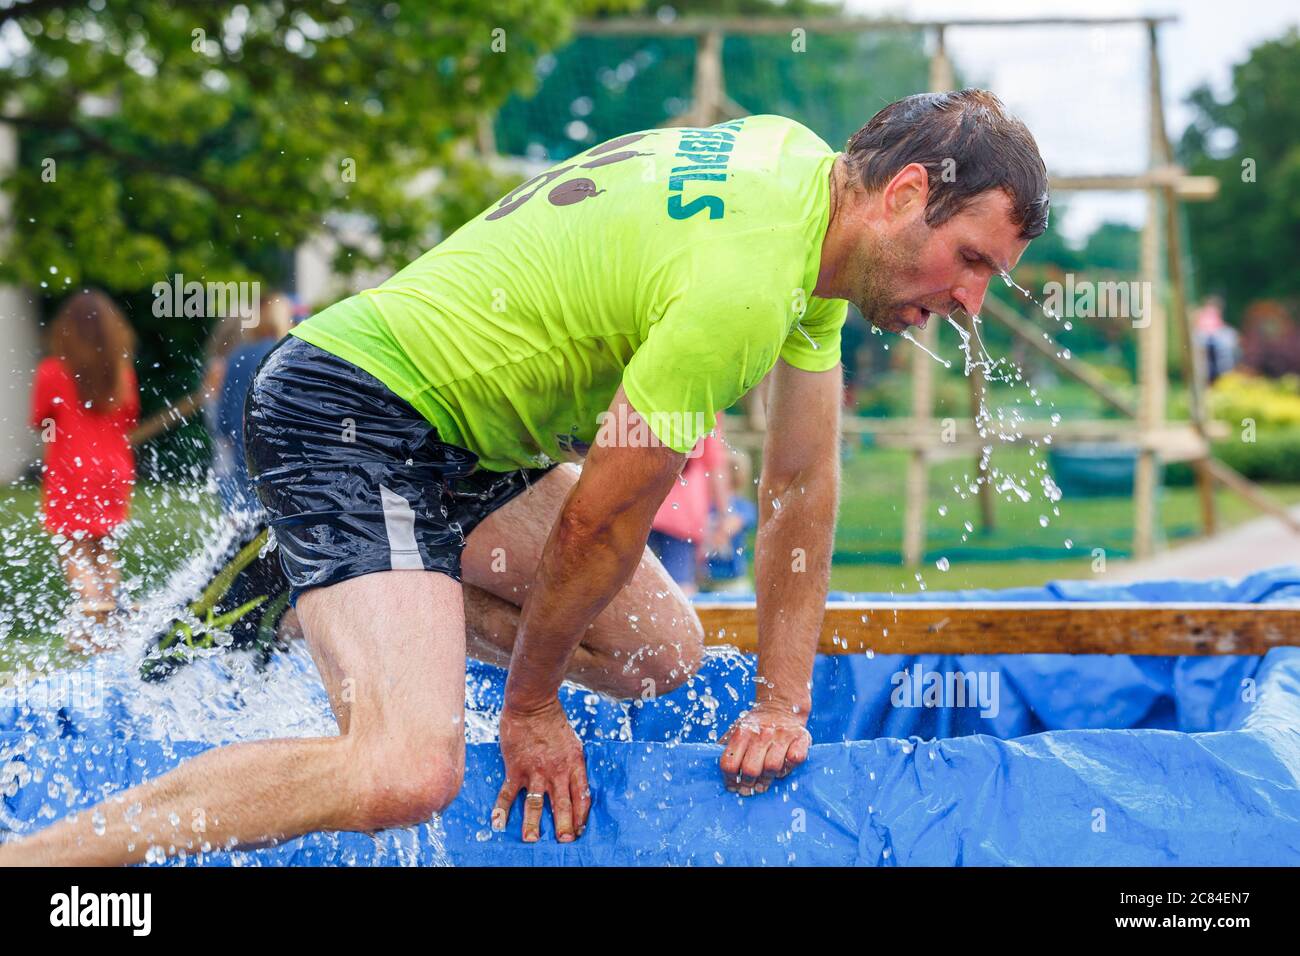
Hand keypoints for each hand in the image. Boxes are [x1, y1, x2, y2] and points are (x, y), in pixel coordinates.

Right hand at [493, 698, 590, 842]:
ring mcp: (535, 771)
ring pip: (535, 804)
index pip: (582, 797)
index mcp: (574, 764)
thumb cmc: (553, 722)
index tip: (579, 830)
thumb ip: (573, 764)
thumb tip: (575, 784)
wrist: (532, 704)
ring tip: (531, 840)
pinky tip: (497, 823)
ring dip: (533, 824)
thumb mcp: (573, 743)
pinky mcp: (516, 768)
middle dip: (564, 827)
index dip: (581, 816)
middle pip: (562, 805)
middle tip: (564, 841)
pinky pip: (508, 793)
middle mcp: (556, 771)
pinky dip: (502, 809)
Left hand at [719, 702, 810, 794]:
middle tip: (750, 788)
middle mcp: (761, 733)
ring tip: (765, 780)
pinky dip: (789, 767)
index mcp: (741, 733)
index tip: (733, 786)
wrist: (780, 707)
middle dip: (749, 784)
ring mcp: (782, 735)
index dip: (730, 780)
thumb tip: (713, 771)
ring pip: (773, 768)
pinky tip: (783, 766)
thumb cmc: (754, 727)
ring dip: (768, 779)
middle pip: (751, 770)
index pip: (729, 764)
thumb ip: (725, 749)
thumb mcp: (735, 732)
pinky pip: (795, 759)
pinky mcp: (801, 737)